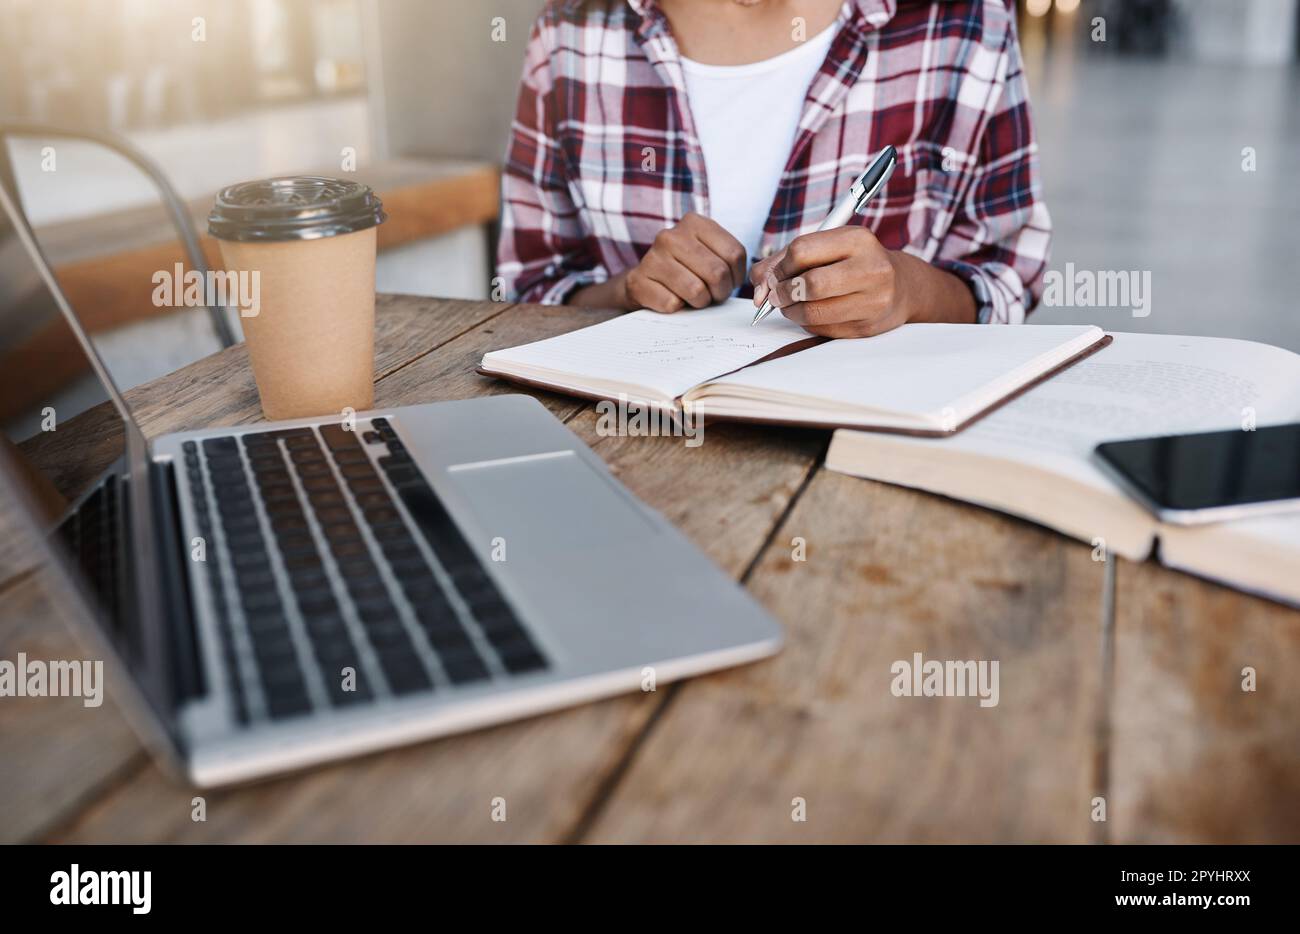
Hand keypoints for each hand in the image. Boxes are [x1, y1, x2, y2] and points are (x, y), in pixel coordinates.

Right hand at [620, 212, 745, 312]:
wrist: (644, 281)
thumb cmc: (685, 270)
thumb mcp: (708, 253)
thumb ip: (728, 258)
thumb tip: (754, 281)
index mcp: (694, 222)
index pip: (734, 254)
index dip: (736, 276)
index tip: (727, 281)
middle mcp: (671, 235)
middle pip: (717, 273)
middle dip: (720, 293)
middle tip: (712, 295)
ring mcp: (652, 257)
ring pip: (696, 291)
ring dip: (700, 302)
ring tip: (693, 298)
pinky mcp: (639, 281)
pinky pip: (673, 304)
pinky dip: (678, 308)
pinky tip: (672, 299)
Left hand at [750, 227, 906, 336]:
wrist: (901, 287)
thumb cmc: (854, 263)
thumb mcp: (828, 247)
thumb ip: (786, 259)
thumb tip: (758, 286)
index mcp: (858, 240)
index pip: (802, 250)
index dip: (779, 266)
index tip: (773, 276)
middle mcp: (870, 269)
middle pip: (809, 284)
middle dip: (782, 292)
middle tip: (777, 296)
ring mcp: (872, 301)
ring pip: (812, 313)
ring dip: (790, 312)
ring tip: (790, 305)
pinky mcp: (867, 327)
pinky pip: (821, 330)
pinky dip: (807, 323)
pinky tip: (812, 314)